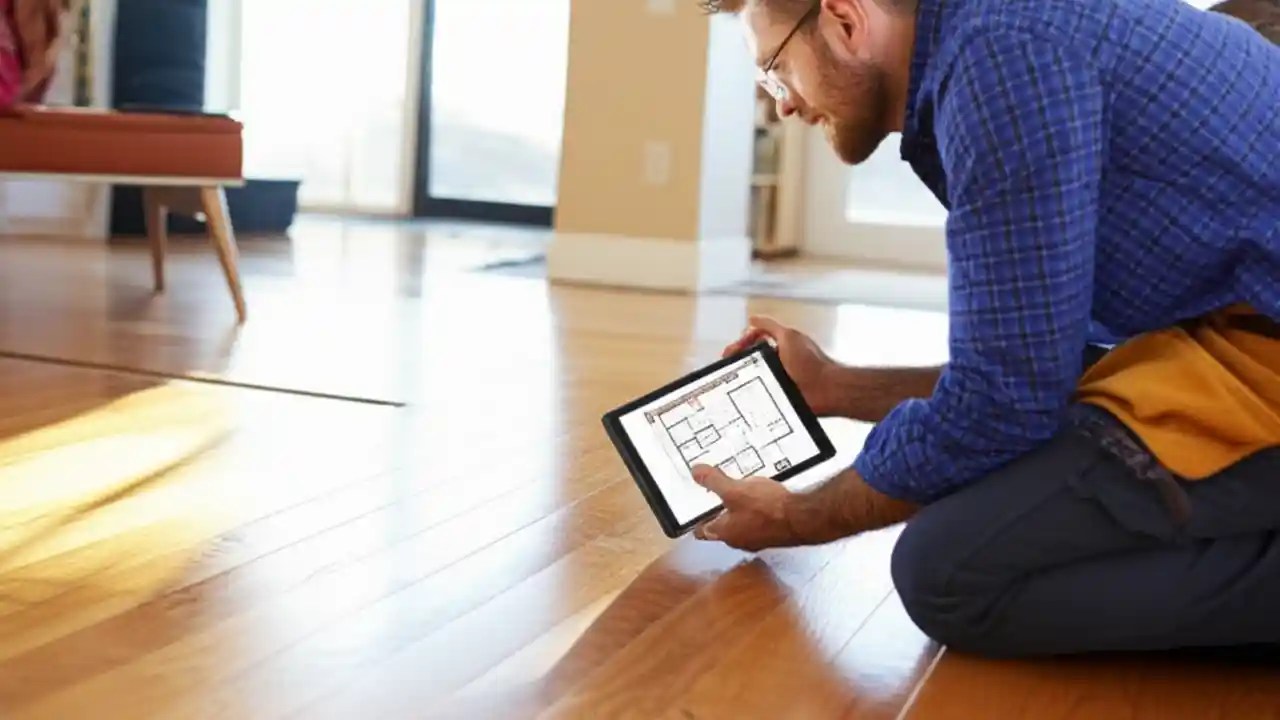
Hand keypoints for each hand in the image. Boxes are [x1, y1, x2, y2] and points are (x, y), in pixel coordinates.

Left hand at [689, 464, 798, 551]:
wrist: (801, 518)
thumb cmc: (767, 509)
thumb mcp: (734, 490)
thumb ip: (713, 481)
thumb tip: (696, 472)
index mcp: (724, 533)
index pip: (702, 532)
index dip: (697, 522)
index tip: (694, 514)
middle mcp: (740, 540)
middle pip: (723, 529)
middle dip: (719, 515)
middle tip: (715, 500)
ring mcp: (758, 539)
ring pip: (742, 526)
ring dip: (739, 513)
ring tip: (740, 496)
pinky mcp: (775, 533)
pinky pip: (760, 523)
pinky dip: (758, 513)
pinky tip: (764, 500)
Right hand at [722, 315, 841, 416]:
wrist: (823, 391)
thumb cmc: (808, 362)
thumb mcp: (788, 337)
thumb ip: (770, 326)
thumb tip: (752, 319)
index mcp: (781, 344)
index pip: (754, 340)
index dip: (741, 343)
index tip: (730, 352)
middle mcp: (779, 360)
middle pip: (751, 356)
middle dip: (737, 358)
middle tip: (726, 364)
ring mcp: (778, 377)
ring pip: (752, 373)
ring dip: (741, 374)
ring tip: (730, 379)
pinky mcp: (778, 393)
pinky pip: (760, 389)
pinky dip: (750, 389)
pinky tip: (740, 391)